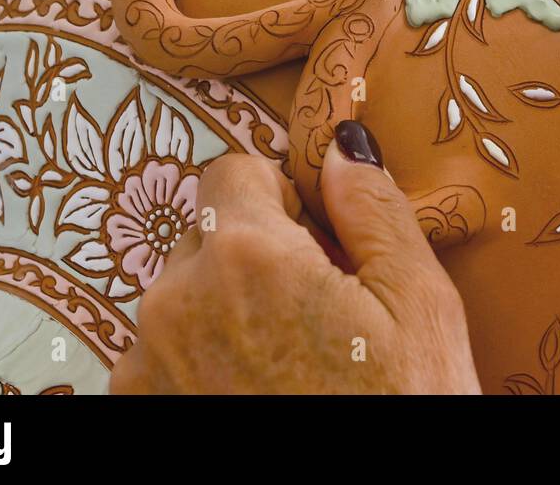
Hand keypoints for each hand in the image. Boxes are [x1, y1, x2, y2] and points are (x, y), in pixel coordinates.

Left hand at [109, 121, 481, 393]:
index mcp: (244, 255)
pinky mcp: (141, 409)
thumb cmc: (401, 413)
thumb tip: (343, 146)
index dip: (282, 197)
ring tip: (294, 362)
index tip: (318, 243)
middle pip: (205, 231)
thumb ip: (373, 207)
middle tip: (319, 310)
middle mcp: (174, 302)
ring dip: (228, 307)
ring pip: (185, 294)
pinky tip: (263, 393)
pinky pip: (166, 352)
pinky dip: (205, 359)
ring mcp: (148, 364)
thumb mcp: (418, 304)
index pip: (232, 168)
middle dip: (256, 252)